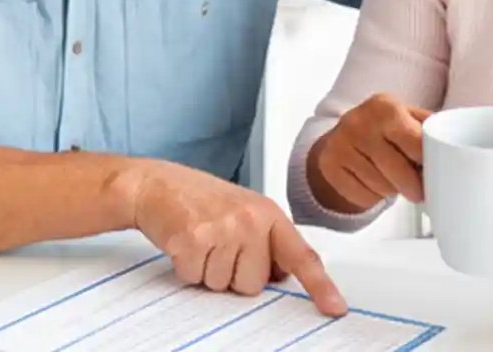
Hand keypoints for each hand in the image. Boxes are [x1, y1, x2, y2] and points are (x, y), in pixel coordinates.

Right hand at [129, 161, 346, 316]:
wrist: (156, 184)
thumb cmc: (200, 199)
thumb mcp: (244, 210)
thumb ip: (267, 241)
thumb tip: (282, 276)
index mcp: (268, 213)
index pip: (301, 255)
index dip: (320, 285)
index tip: (335, 307)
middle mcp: (250, 220)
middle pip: (254, 284)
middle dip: (235, 273)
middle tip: (219, 244)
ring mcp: (222, 229)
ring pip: (224, 286)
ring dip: (209, 271)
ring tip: (201, 241)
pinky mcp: (192, 240)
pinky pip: (196, 279)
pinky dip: (187, 269)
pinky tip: (185, 243)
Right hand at [309, 94, 431, 213]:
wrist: (343, 135)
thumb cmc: (386, 130)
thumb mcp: (408, 118)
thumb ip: (431, 130)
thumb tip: (461, 150)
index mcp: (385, 106)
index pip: (416, 144)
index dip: (428, 163)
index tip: (434, 171)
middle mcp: (359, 121)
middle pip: (398, 170)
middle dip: (414, 186)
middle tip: (418, 189)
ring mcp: (340, 143)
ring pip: (381, 186)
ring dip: (392, 190)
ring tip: (392, 179)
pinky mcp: (329, 165)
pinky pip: (362, 195)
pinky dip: (372, 196)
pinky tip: (372, 182)